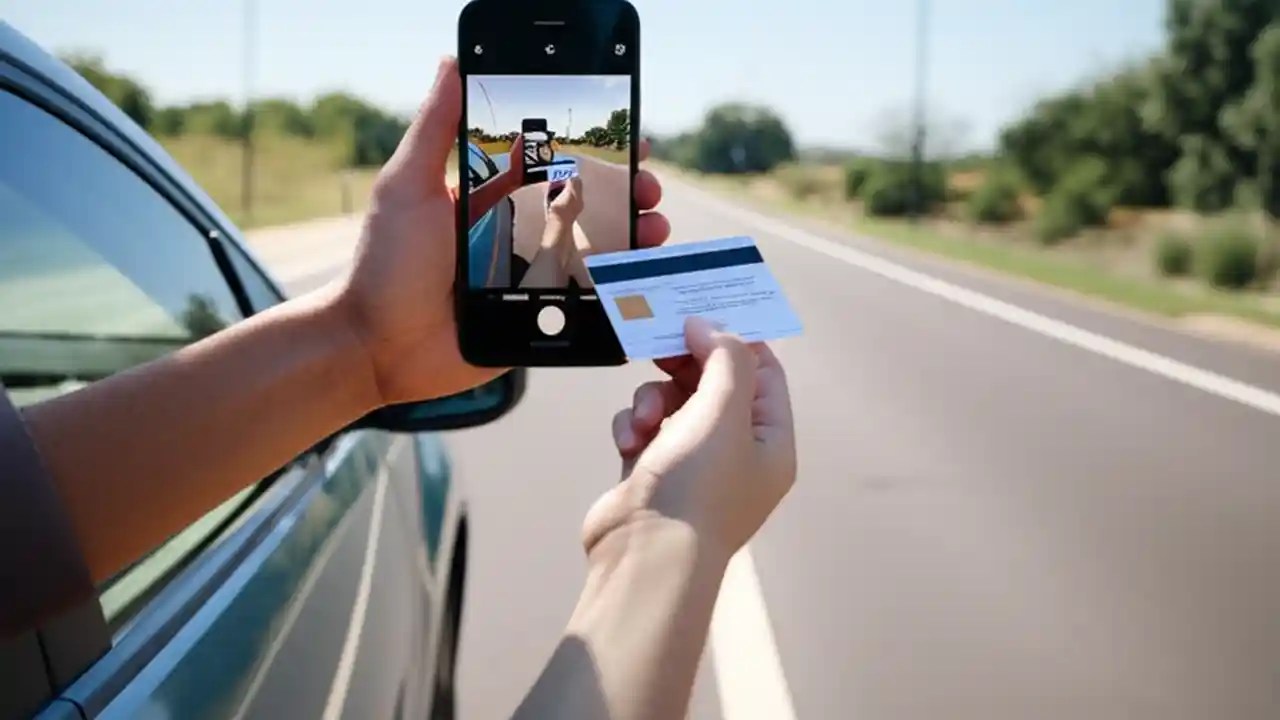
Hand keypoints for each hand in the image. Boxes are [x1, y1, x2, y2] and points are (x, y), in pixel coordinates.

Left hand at [330, 57, 670, 404]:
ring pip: (594, 255)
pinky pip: (584, 305)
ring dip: (632, 239)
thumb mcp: (409, 186)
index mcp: (489, 199)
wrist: (377, 347)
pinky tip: (639, 278)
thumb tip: (452, 61)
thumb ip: (435, 128)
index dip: (593, 154)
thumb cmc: (386, 264)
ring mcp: (529, 280)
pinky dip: (616, 292)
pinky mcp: (535, 321)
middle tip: (647, 190)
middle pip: (585, 209)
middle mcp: (514, 235)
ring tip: (651, 229)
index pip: (552, 167)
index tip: (628, 142)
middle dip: (624, 195)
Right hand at [583, 318, 796, 559]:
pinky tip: (629, 442)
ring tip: (645, 421)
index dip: (735, 339)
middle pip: (715, 383)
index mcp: (771, 441)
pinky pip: (646, 428)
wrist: (644, 555)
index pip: (765, 373)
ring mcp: (693, 464)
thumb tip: (709, 327)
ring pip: (673, 401)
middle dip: (686, 366)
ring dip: (653, 398)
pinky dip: (634, 426)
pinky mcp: (653, 471)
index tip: (700, 315)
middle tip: (660, 343)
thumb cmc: (697, 486)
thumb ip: (725, 359)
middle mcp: (738, 453)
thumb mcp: (724, 411)